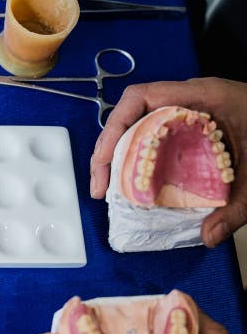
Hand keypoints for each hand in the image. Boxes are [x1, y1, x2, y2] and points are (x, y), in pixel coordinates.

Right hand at [89, 77, 246, 246]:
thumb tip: (207, 237)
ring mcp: (192, 109)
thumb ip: (237, 208)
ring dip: (121, 153)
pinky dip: (140, 154)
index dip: (113, 127)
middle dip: (108, 149)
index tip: (104, 162)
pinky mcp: (196, 122)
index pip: (140, 98)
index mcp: (203, 96)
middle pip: (131, 114)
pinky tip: (139, 180)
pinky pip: (156, 132)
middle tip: (101, 186)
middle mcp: (191, 98)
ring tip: (112, 186)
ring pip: (140, 124)